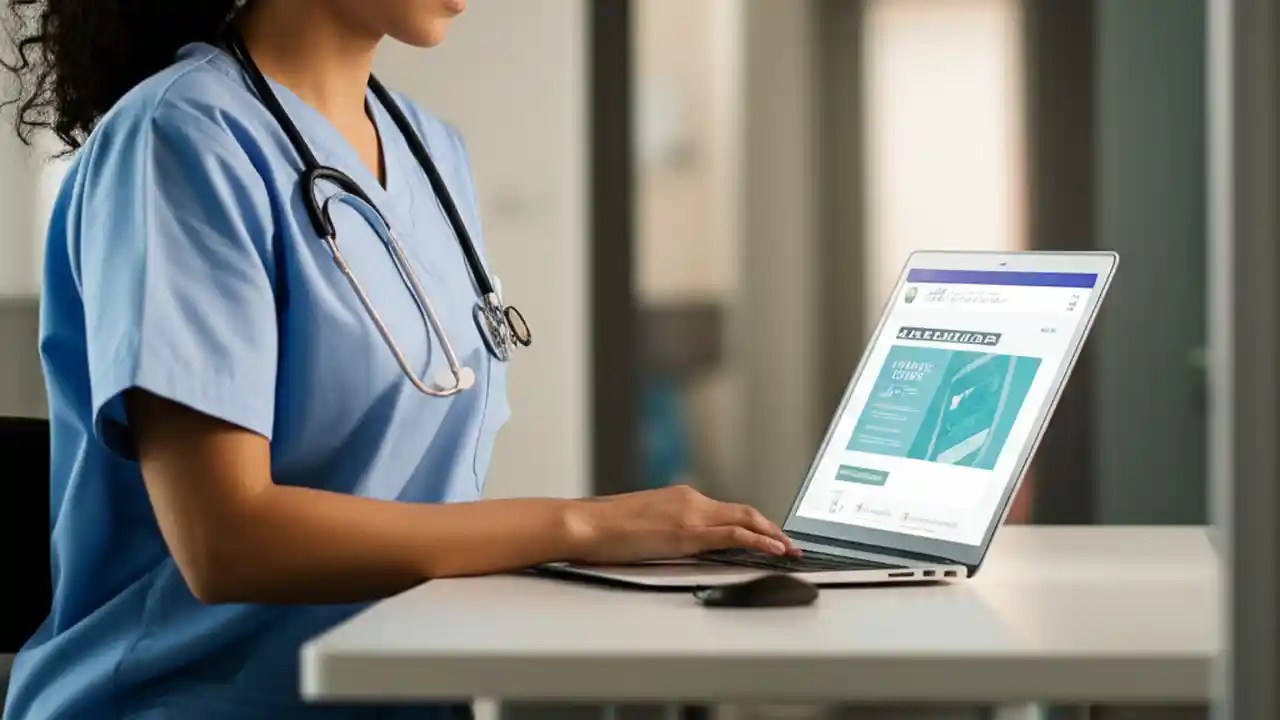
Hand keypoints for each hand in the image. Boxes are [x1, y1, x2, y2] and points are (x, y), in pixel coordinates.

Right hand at [563, 484, 797, 564]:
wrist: (586, 524)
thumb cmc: (605, 529)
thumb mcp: (643, 526)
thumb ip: (667, 529)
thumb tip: (678, 543)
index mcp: (680, 498)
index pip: (726, 510)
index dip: (753, 522)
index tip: (768, 534)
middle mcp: (690, 499)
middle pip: (743, 512)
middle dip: (770, 528)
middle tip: (789, 543)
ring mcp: (691, 513)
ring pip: (745, 520)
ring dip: (772, 535)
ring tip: (790, 550)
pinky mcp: (688, 531)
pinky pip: (734, 535)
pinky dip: (759, 541)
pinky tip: (773, 551)